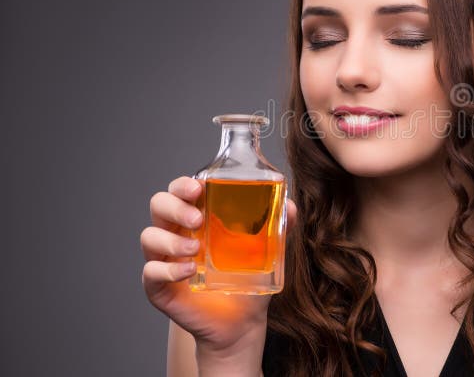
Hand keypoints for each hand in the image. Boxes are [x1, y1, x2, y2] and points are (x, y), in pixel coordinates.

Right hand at [140, 176, 297, 352]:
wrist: (243, 322)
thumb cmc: (249, 279)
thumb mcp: (268, 250)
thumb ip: (278, 227)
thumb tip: (291, 206)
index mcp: (198, 217)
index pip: (180, 190)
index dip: (183, 184)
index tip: (199, 186)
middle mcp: (177, 233)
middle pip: (158, 205)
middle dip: (175, 206)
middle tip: (198, 218)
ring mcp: (165, 259)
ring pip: (149, 237)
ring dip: (171, 239)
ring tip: (196, 249)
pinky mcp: (159, 287)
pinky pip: (151, 272)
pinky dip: (168, 269)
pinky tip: (189, 271)